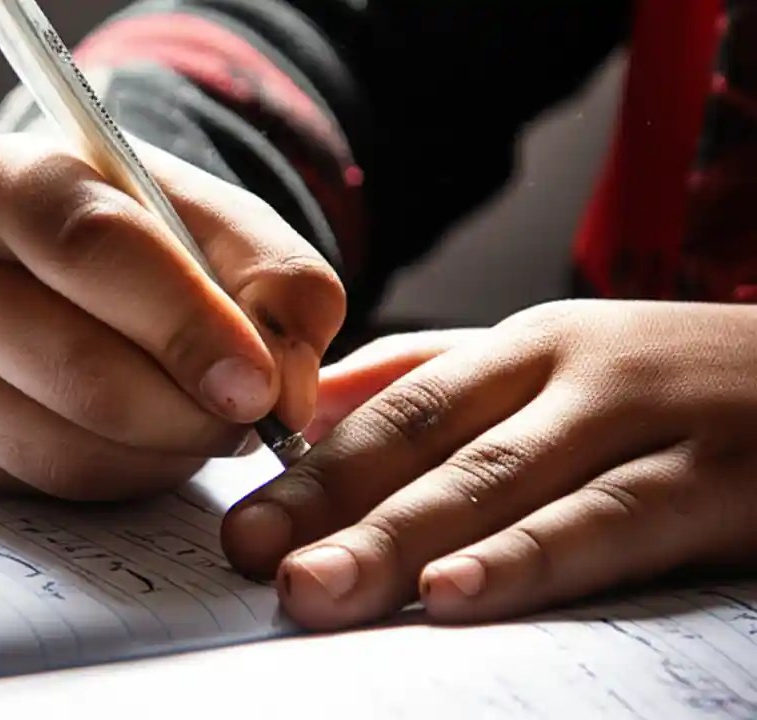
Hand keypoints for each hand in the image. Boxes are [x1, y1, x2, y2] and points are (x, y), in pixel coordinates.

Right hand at [0, 133, 344, 500]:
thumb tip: (283, 392)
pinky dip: (127, 475)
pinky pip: (52, 485)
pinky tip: (152, 437)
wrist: (67, 267)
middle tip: (255, 417)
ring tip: (203, 415)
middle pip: (77, 367)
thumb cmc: (149, 238)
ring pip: (66, 446)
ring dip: (165, 451)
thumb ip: (279, 281)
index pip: (93, 250)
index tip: (260, 386)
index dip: (186, 326)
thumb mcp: (224, 224)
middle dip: (188, 411)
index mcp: (5, 181)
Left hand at [220, 300, 756, 628]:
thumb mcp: (560, 366)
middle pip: (429, 443)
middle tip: (252, 558)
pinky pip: (607, 524)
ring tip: (320, 588)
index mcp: (522, 350)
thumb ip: (440, 377)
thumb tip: (318, 405)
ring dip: (400, 539)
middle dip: (331, 505)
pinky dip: (528, 559)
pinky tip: (459, 594)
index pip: (393, 412)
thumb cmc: (682, 386)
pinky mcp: (717, 477)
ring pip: (499, 482)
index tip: (241, 525)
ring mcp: (642, 420)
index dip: (311, 470)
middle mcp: (569, 374)